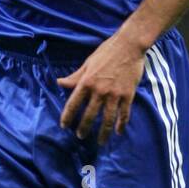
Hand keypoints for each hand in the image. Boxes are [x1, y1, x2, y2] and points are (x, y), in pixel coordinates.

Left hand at [57, 28, 145, 144]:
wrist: (129, 46)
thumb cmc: (106, 52)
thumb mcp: (87, 63)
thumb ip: (75, 77)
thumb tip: (59, 83)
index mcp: (86, 82)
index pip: (73, 104)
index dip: (67, 117)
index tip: (64, 126)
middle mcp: (99, 90)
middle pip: (90, 115)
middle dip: (84, 128)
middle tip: (80, 136)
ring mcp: (115, 94)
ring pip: (108, 119)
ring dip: (103, 132)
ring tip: (100, 141)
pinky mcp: (128, 95)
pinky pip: (124, 114)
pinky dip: (121, 124)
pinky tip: (119, 132)